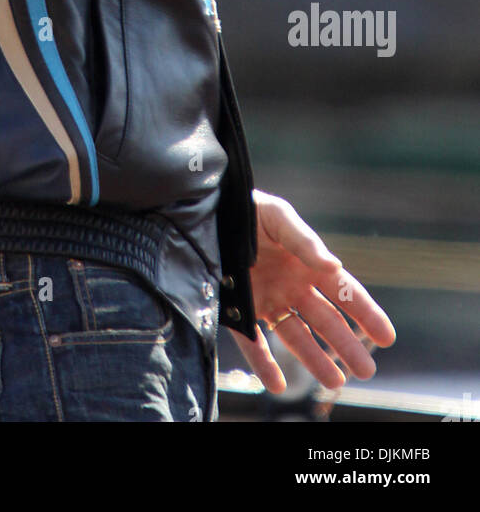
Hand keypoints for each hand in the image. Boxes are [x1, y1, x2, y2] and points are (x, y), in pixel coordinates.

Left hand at [227, 190, 396, 394]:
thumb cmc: (248, 209)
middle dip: (347, 345)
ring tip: (335, 382)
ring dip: (315, 359)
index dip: (366, 313)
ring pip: (296, 336)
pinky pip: (253, 343)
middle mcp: (291, 286)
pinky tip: (278, 385)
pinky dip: (264, 365)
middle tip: (367, 371)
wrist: (208, 212)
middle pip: (325, 321)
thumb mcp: (278, 217)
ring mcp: (267, 300)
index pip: (343, 292)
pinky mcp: (239, 309)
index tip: (386, 336)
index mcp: (306, 263)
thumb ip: (304, 241)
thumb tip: (334, 265)